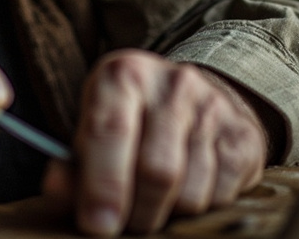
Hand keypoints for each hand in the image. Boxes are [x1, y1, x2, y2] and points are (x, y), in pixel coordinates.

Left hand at [43, 49, 267, 235]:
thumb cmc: (131, 117)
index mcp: (123, 74)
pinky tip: (185, 190)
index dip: (102, 185)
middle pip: (156, 171)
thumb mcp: (94, 126)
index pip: (110, 132)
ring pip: (190, 192)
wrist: (194, 95)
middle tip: (124, 226)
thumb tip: (56, 193)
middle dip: (136, 213)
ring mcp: (213, 109)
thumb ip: (73, 163)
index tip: (96, 225)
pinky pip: (220, 197)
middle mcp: (172, 85)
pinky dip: (199, 209)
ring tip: (152, 205)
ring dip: (167, 215)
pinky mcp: (243, 137)